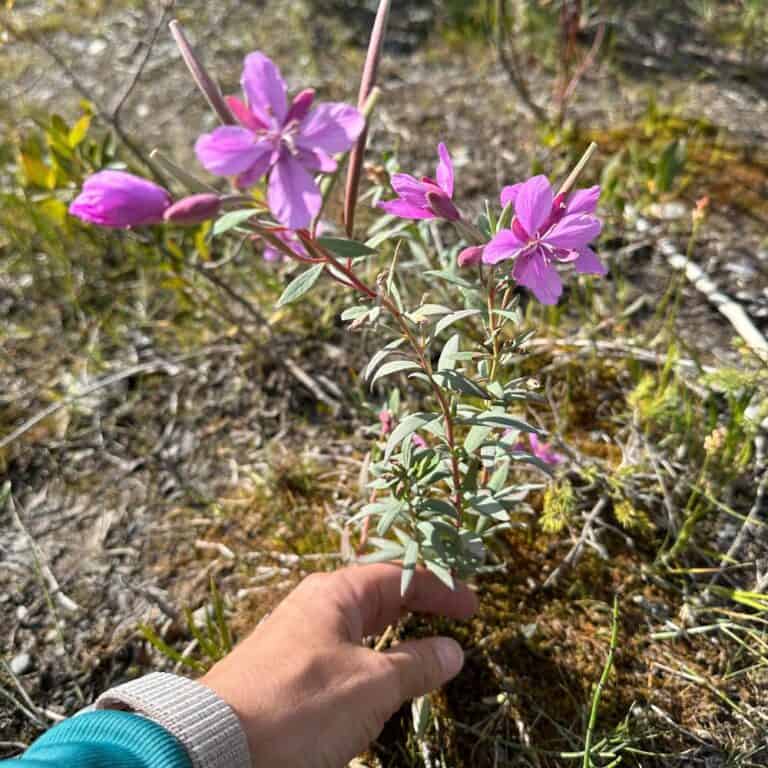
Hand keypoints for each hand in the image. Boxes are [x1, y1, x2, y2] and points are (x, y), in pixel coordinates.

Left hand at [201, 564, 476, 767]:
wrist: (217, 745)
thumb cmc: (301, 705)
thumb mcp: (371, 684)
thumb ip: (416, 665)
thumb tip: (453, 651)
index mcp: (335, 593)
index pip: (399, 577)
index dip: (440, 588)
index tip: (473, 607)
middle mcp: (315, 606)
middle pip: (379, 598)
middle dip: (418, 608)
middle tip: (455, 621)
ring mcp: (298, 639)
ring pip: (359, 629)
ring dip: (395, 639)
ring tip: (425, 654)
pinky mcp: (286, 672)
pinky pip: (341, 656)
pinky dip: (371, 663)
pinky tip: (380, 683)